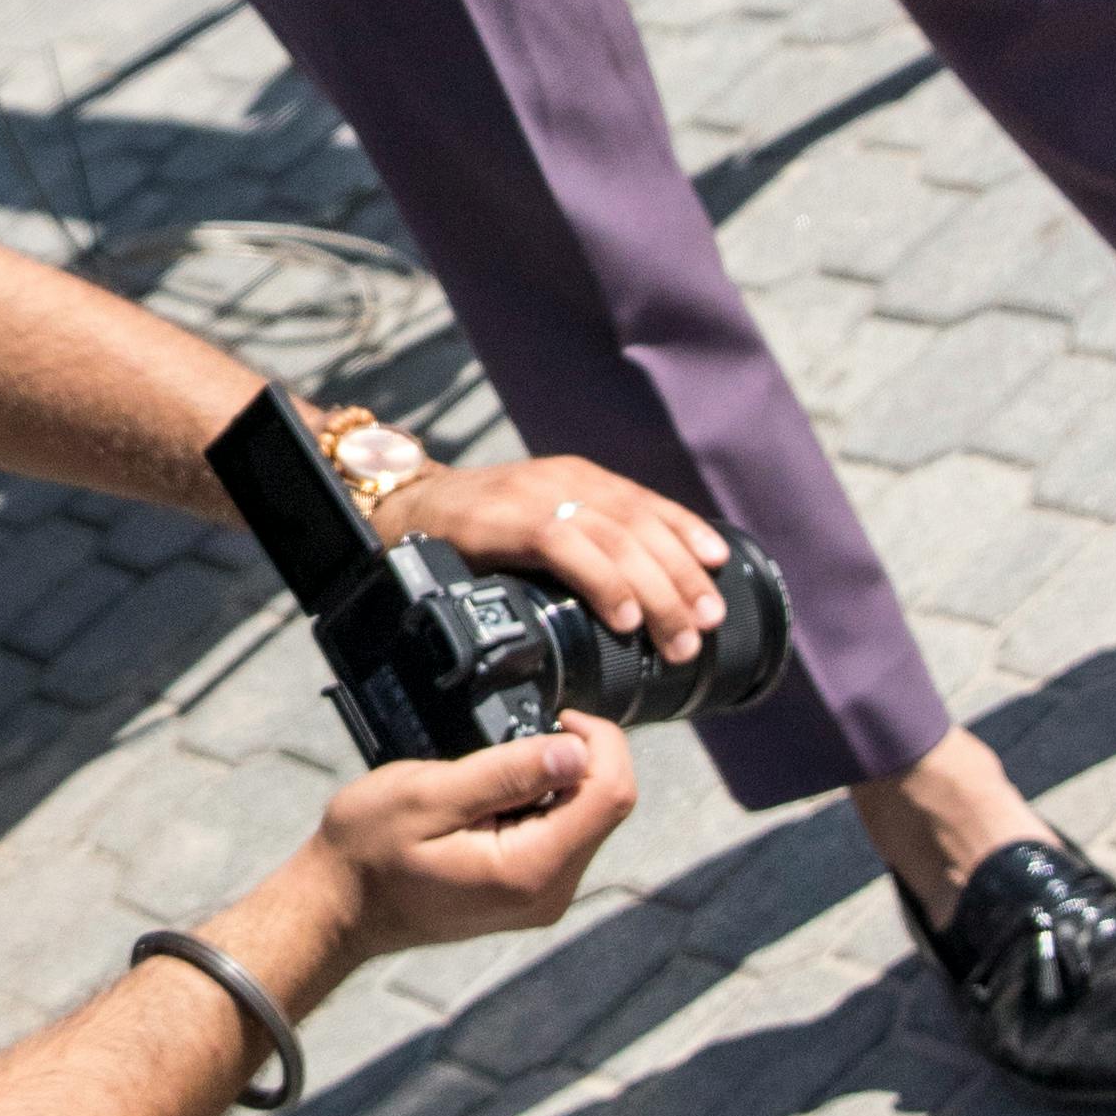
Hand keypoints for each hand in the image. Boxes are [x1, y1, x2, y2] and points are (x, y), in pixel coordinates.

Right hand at [318, 717, 636, 958]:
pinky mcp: (531, 892)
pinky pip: (561, 835)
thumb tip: (577, 749)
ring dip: (551, 782)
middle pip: (605, 805)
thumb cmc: (368, 851)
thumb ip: (506, 773)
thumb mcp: (428, 795)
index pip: (611, 795)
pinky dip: (537, 804)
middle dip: (572, 759)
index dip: (598, 741)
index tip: (555, 717)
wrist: (340, 906)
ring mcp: (543, 897)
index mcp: (531, 870)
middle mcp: (550, 892)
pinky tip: (490, 802)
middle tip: (509, 743)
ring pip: (586, 818)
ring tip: (486, 779)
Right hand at [380, 440, 728, 667]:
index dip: (689, 535)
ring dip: (656, 593)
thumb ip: (579, 549)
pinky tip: (624, 618)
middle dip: (682, 578)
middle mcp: (564, 479)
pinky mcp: (505, 519)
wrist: (395, 514)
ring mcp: (535, 495)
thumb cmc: (470, 537)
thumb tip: (639, 601)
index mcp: (577, 479)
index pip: (648, 504)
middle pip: (643, 527)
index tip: (720, 573)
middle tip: (706, 624)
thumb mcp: (534, 531)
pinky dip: (604, 583)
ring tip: (679, 636)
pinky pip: (568, 548)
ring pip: (617, 541)